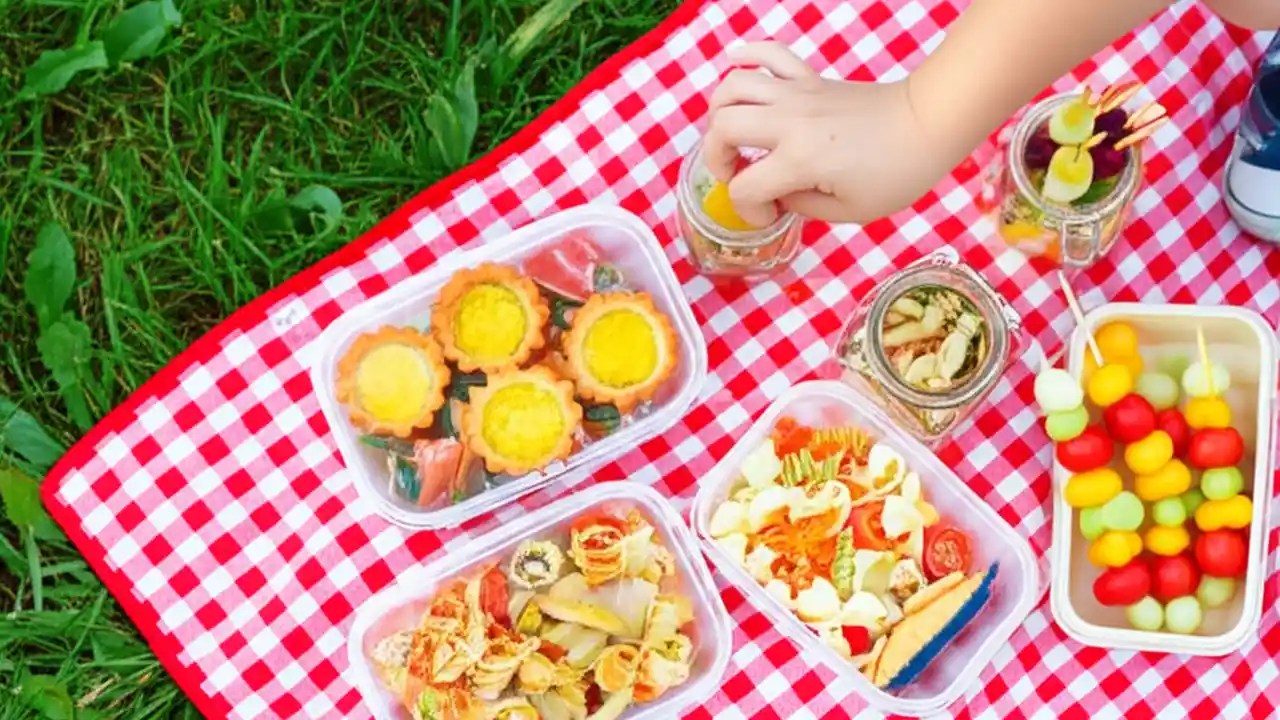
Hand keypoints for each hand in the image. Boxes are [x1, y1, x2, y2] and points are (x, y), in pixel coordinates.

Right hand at [703, 42, 952, 226]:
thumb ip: (804, 206)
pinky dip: (745, 55)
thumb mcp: (851, 212)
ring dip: (719, 111)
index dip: (749, 211)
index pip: (746, 188)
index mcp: (801, 160)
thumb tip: (780, 195)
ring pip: (733, 85)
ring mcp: (798, 94)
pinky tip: (735, 66)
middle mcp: (791, 121)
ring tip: (731, 132)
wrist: (928, 123)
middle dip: (716, 158)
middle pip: (723, 128)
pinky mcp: (809, 78)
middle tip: (736, 172)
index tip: (772, 215)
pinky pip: (769, 53)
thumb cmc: (898, 172)